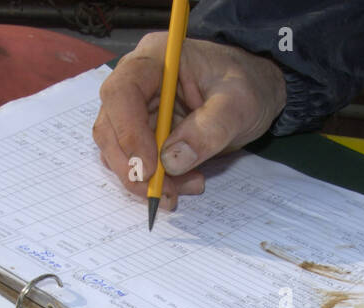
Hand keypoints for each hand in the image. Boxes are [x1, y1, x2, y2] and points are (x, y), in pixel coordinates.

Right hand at [92, 33, 285, 210]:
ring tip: (187, 187)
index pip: (122, 93)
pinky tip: (184, 183)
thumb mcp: (239, 104)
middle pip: (110, 128)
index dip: (128, 134)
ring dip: (145, 180)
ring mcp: (136, 109)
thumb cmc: (246, 85)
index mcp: (155, 58)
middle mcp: (136, 82)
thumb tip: (171, 162)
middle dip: (135, 168)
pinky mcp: (142, 133)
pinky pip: (135, 163)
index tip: (150, 170)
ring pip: (118, 152)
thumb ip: (209, 129)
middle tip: (166, 192)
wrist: (253, 92)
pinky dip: (154, 181)